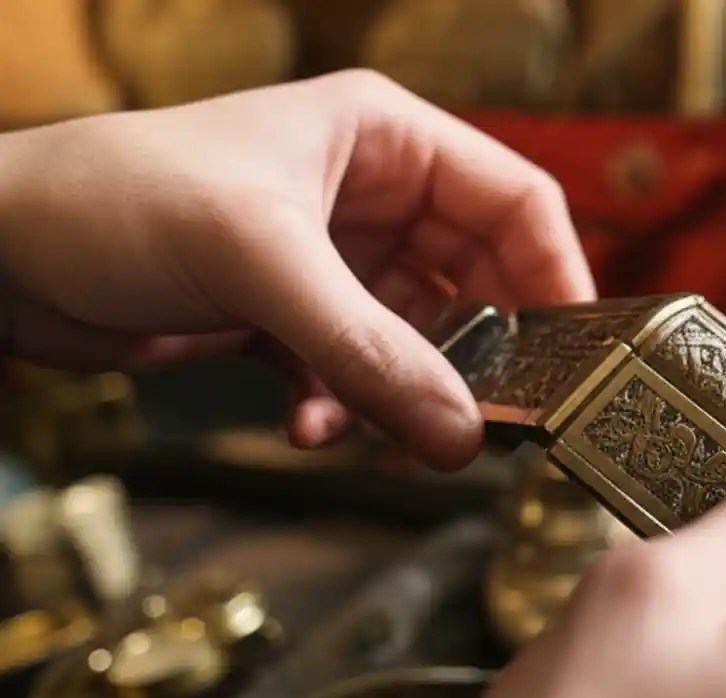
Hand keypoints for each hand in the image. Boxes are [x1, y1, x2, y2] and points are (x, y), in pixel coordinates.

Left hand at [0, 70, 593, 468]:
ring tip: (369, 425)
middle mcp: (376, 195)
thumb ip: (368, 350)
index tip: (573, 356)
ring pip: (421, 337)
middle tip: (480, 420)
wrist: (5, 252)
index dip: (555, 275)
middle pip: (478, 279)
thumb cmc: (119, 199)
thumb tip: (461, 435)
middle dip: (476, 354)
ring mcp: (340, 259)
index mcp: (386, 138)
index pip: (514, 199)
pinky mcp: (299, 314)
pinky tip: (311, 421)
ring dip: (403, 390)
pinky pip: (362, 369)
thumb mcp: (260, 262)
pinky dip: (349, 404)